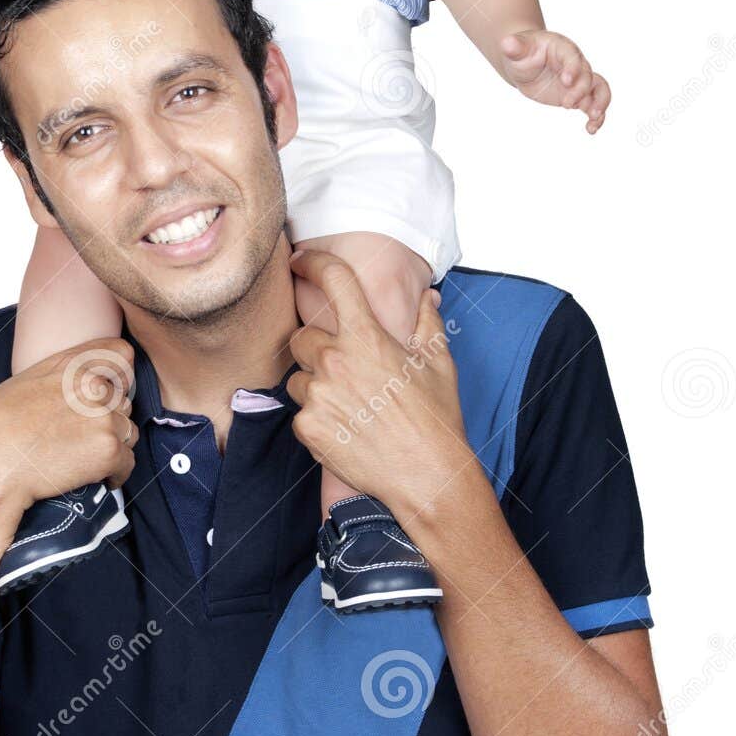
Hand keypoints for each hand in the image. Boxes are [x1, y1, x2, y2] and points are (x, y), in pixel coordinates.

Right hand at [0, 338, 138, 536]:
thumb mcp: (10, 387)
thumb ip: (39, 384)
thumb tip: (31, 395)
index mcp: (69, 364)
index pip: (120, 354)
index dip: (118, 376)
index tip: (109, 393)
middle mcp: (91, 385)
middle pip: (123, 401)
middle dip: (110, 419)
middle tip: (87, 438)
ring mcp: (103, 417)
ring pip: (128, 432)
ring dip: (113, 446)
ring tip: (88, 460)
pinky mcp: (109, 451)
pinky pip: (128, 464)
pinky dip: (116, 475)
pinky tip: (99, 480)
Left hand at [286, 249, 475, 520]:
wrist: (427, 475)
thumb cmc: (436, 419)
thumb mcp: (438, 363)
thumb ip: (426, 323)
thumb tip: (426, 297)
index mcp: (367, 337)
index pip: (333, 280)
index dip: (312, 262)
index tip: (301, 261)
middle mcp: (335, 361)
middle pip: (301, 337)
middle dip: (316, 348)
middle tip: (343, 368)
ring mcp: (318, 396)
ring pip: (297, 377)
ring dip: (314, 384)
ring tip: (348, 404)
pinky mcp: (307, 428)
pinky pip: (299, 413)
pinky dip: (316, 418)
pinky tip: (344, 428)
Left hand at [500, 29, 609, 132]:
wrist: (526, 64)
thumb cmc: (523, 52)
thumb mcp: (517, 49)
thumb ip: (514, 47)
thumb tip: (506, 43)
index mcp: (563, 48)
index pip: (572, 56)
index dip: (572, 68)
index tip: (566, 81)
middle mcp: (576, 63)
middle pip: (587, 76)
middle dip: (580, 91)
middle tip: (565, 104)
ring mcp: (579, 80)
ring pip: (599, 89)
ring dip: (600, 103)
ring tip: (593, 118)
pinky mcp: (578, 95)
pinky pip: (594, 104)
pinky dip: (596, 117)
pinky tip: (591, 129)